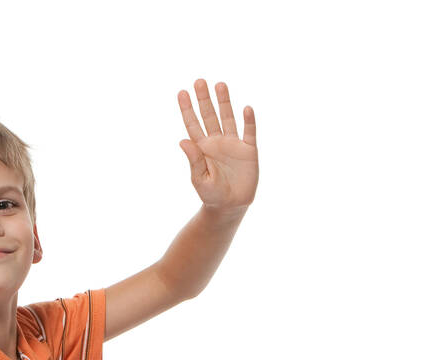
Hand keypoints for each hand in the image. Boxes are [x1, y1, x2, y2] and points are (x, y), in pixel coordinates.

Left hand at [177, 79, 257, 214]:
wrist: (231, 206)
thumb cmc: (212, 195)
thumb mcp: (199, 179)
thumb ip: (193, 160)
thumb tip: (183, 140)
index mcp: (202, 148)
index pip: (193, 124)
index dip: (187, 109)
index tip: (182, 92)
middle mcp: (217, 141)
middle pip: (210, 115)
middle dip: (204, 99)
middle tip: (199, 81)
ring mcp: (233, 144)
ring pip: (228, 118)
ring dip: (224, 102)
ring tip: (220, 85)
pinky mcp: (248, 150)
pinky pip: (249, 132)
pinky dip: (249, 121)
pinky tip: (246, 108)